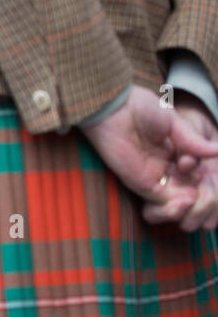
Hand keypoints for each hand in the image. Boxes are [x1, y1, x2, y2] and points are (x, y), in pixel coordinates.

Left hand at [144, 94, 217, 230]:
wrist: (113, 109)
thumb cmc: (140, 109)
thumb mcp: (174, 124)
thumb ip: (193, 142)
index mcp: (176, 151)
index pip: (197, 171)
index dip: (202, 174)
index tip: (188, 161)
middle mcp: (166, 167)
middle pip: (190, 188)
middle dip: (202, 194)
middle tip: (203, 190)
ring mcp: (153, 176)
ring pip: (177, 200)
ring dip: (190, 204)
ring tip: (195, 198)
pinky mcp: (139, 183)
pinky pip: (160, 202)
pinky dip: (175, 207)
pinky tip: (187, 201)